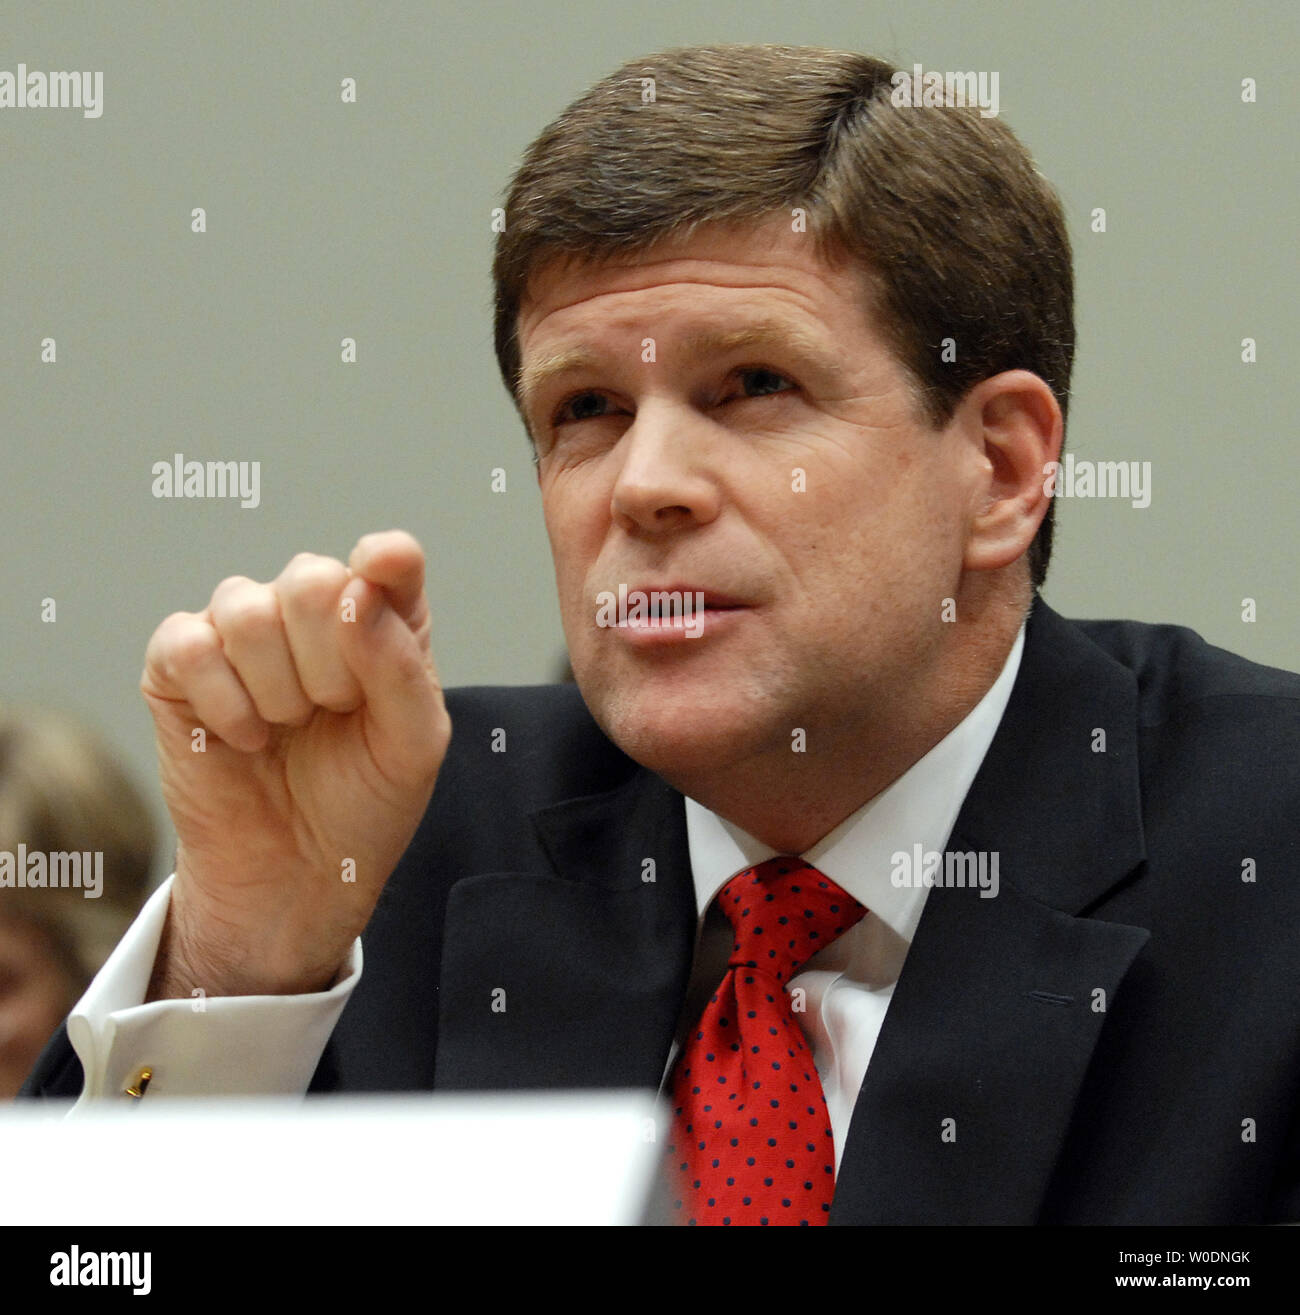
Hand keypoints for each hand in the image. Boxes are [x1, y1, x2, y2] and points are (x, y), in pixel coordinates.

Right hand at [140, 530, 449, 998]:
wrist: (295, 871)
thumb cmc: (364, 800)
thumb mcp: (413, 746)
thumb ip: (401, 667)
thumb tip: (359, 593)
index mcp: (383, 617)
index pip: (389, 558)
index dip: (385, 558)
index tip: (384, 568)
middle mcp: (313, 609)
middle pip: (312, 578)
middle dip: (330, 663)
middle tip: (334, 712)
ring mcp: (242, 630)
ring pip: (246, 609)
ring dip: (278, 690)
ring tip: (290, 728)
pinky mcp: (180, 662)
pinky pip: (189, 645)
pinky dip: (224, 703)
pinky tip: (246, 738)